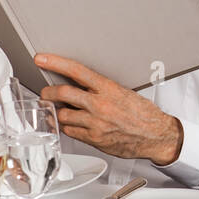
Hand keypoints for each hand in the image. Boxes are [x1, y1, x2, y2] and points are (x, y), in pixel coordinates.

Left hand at [34, 53, 183, 164]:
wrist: (156, 135)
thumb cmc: (144, 114)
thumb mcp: (124, 92)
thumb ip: (102, 89)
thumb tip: (81, 85)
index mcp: (108, 89)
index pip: (76, 71)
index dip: (55, 62)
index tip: (42, 59)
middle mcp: (100, 105)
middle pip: (62, 93)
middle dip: (48, 92)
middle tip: (45, 93)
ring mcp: (96, 123)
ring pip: (62, 115)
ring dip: (58, 112)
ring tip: (61, 111)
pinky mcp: (94, 139)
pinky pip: (70, 132)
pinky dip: (67, 127)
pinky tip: (72, 124)